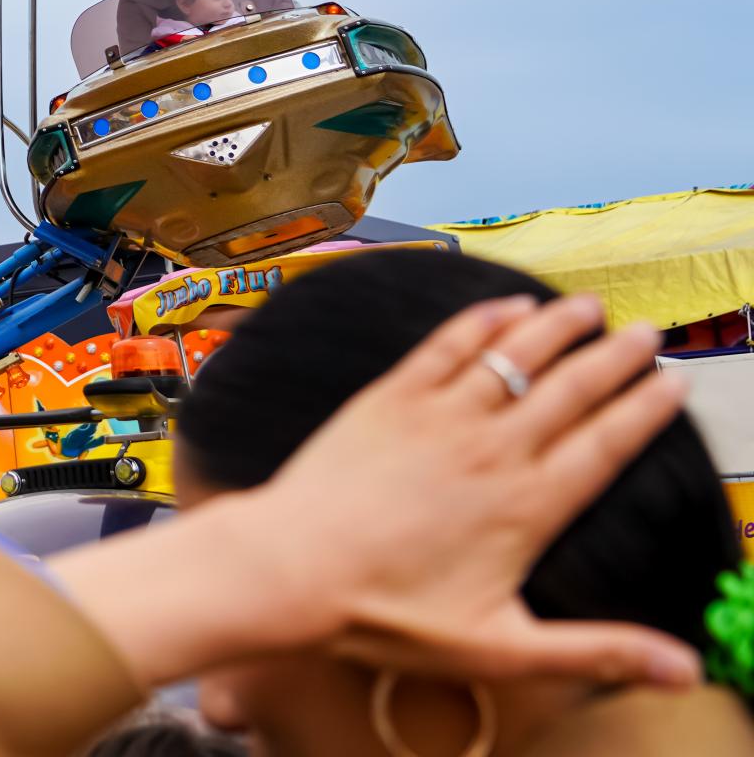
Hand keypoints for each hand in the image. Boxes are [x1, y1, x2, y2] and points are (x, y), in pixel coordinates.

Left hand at [55, 293, 697, 690]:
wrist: (291, 568)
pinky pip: (445, 346)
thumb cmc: (387, 615)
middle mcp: (493, 450)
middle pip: (572, 389)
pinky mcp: (389, 397)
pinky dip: (481, 321)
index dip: (646, 410)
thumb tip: (687, 672)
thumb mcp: (501, 648)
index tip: (675, 382)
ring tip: (589, 307)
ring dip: (557, 326)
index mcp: (528, 506)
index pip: (607, 445)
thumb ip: (598, 651)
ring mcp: (439, 416)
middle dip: (617, 358)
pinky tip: (504, 305)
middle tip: (650, 332)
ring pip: (514, 356)